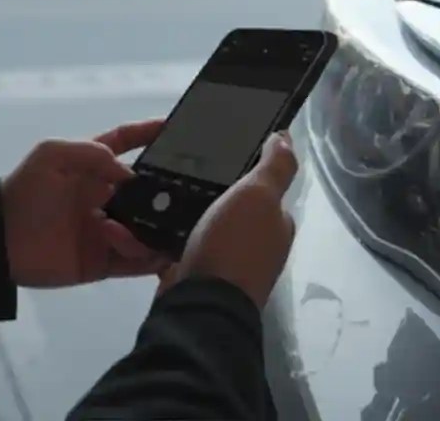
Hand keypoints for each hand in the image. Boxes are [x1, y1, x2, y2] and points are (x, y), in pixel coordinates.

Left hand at [1, 120, 170, 287]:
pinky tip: (152, 253)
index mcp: (93, 168)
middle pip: (148, 192)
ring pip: (148, 229)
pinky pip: (138, 262)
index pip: (127, 142)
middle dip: (169, 191)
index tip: (176, 126)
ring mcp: (108, 231)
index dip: (150, 132)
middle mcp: (107, 197)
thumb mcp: (50, 155)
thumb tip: (130, 173)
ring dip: (154, 229)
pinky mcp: (104, 262)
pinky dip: (151, 258)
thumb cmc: (24, 192)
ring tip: (135, 231)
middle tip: (190, 194)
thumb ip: (90, 153)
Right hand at [157, 131, 298, 307]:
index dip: (247, 173)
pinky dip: (170, 235)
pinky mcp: (197, 276)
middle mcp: (257, 247)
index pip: (265, 192)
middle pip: (233, 210)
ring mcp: (226, 264)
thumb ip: (275, 167)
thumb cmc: (235, 244)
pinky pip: (182, 246)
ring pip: (205, 227)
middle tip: (182, 166)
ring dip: (187, 213)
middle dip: (211, 192)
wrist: (202, 304)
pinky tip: (151, 218)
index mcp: (276, 227)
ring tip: (160, 186)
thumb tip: (288, 136)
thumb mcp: (259, 196)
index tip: (220, 151)